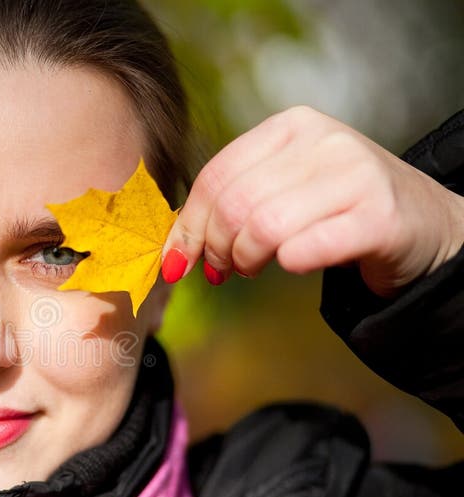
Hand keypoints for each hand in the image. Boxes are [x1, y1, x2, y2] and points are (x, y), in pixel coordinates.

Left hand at [160, 106, 463, 295]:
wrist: (422, 222)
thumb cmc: (337, 208)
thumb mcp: (283, 187)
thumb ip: (232, 202)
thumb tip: (174, 246)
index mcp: (291, 126)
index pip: (216, 176)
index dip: (188, 224)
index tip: (178, 259)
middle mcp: (324, 141)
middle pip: (235, 204)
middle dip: (215, 247)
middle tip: (220, 270)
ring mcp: (355, 175)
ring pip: (264, 227)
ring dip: (247, 259)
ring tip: (252, 268)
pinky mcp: (379, 217)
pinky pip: (307, 247)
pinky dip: (288, 263)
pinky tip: (292, 264)